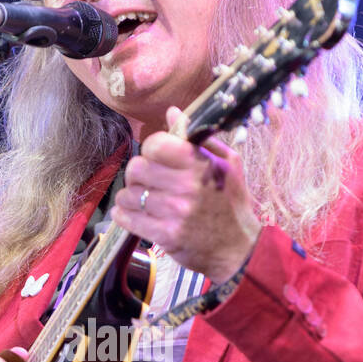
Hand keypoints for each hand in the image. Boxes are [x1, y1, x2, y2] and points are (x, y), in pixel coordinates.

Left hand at [110, 107, 261, 283]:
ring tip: (144, 199)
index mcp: (200, 164)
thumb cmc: (232, 203)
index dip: (151, 149)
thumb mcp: (228, 164)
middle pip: (136, 168)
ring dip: (131, 196)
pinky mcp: (165, 235)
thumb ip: (199, 137)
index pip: (154, 145)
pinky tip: (131, 212)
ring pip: (128, 194)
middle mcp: (186, 187)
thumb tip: (172, 112)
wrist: (239, 249)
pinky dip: (123, 214)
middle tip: (148, 180)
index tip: (157, 157)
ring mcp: (174, 213)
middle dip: (138, 173)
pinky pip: (127, 218)